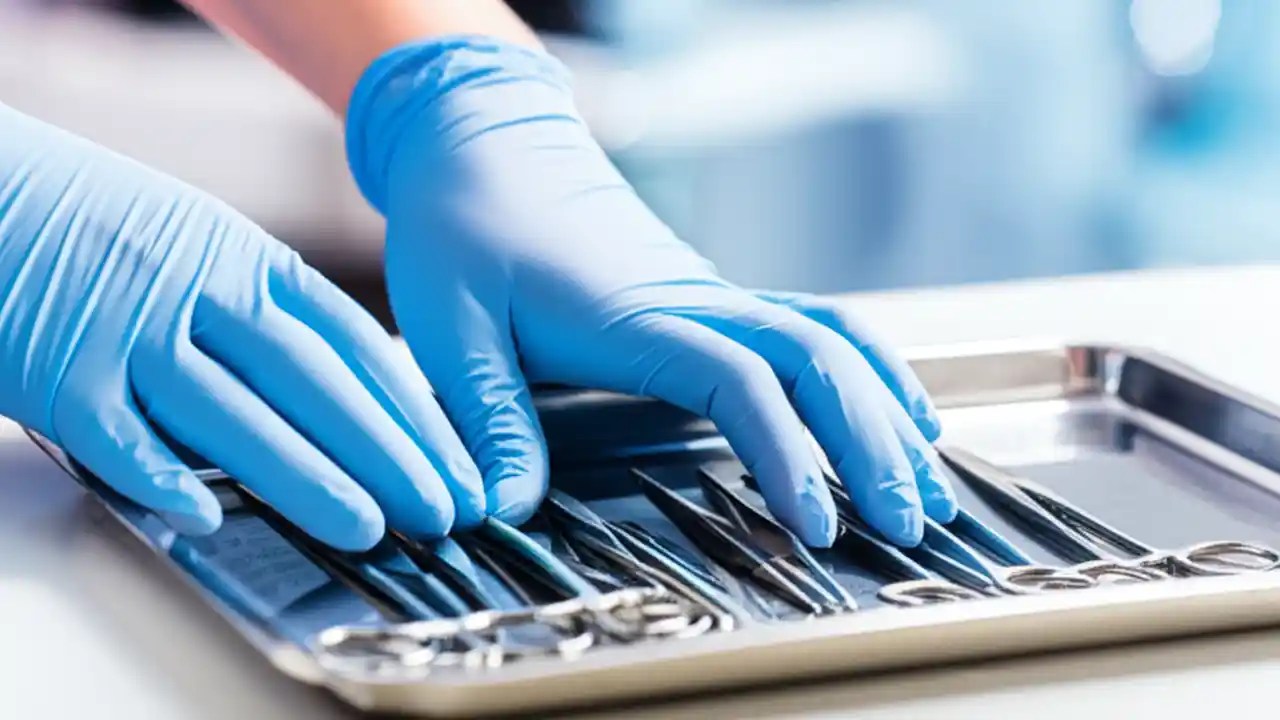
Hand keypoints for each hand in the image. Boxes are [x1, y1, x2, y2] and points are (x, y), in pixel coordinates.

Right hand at [0, 103, 484, 548]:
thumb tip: (343, 383)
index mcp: (242, 256)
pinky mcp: (54, 370)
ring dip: (308, 477)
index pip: (349, 341)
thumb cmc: (91, 218)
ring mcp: (127, 330)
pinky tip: (211, 517)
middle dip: (386, 453)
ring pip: (235, 416)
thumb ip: (261, 305)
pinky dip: (163, 477)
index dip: (408, 408)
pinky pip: (118, 436)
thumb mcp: (196, 235)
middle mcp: (197, 289)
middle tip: (440, 510)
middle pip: (312, 383)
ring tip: (369, 528)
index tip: (452, 461)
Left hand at [345, 39, 954, 546]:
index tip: (814, 526)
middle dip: (870, 443)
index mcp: (634, 314)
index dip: (787, 453)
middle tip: (904, 527)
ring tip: (927, 487)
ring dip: (886, 411)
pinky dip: (871, 370)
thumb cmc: (465, 227)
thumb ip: (487, 414)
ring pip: (832, 341)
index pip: (739, 381)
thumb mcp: (447, 323)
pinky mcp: (715, 297)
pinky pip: (817, 327)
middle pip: (816, 360)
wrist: (485, 143)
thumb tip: (503, 509)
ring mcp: (714, 294)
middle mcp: (695, 299)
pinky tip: (900, 412)